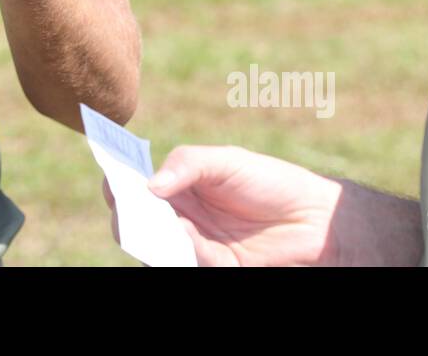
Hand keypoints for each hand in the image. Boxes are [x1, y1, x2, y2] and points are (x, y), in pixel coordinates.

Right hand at [102, 145, 344, 265]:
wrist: (313, 219)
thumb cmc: (268, 181)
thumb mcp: (226, 161)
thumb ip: (186, 164)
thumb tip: (149, 186)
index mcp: (176, 184)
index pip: (134, 186)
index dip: (117, 186)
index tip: (113, 186)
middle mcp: (179, 215)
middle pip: (137, 222)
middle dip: (132, 220)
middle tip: (138, 215)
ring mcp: (194, 243)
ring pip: (158, 249)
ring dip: (160, 243)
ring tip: (177, 232)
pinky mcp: (214, 267)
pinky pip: (189, 265)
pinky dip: (193, 259)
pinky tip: (212, 251)